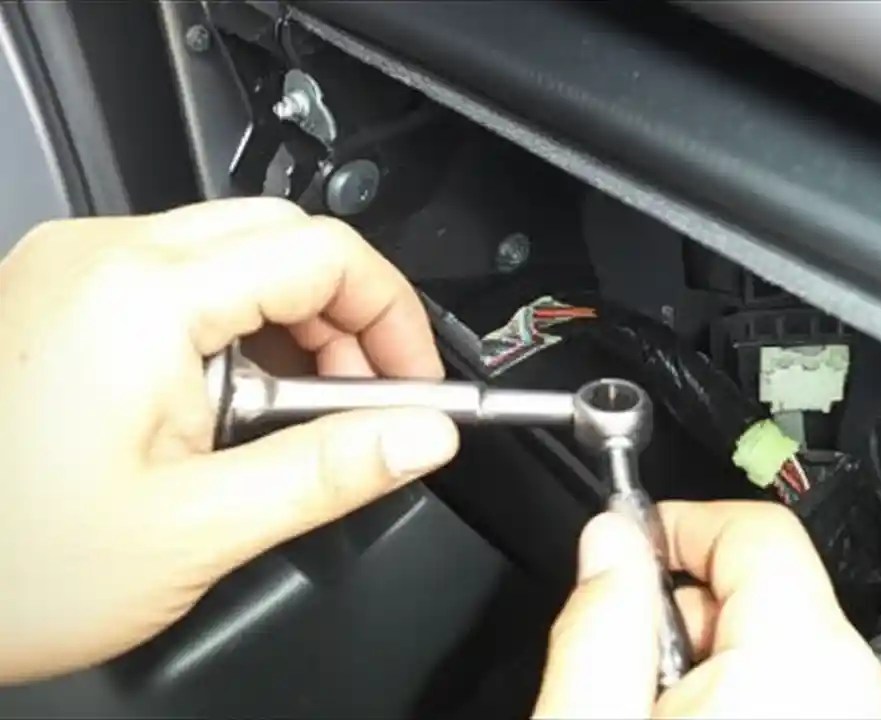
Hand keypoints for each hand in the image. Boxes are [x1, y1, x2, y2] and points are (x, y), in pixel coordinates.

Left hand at [0, 198, 458, 683]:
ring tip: (284, 418)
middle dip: (349, 315)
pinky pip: (175, 277)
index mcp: (141, 295)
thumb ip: (332, 469)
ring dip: (291, 322)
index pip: (325, 254)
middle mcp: (99, 258)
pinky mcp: (54, 296)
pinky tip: (224, 404)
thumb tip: (421, 435)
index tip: (417, 383)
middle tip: (368, 399)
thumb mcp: (199, 528)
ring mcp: (69, 270)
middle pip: (282, 237)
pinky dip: (230, 327)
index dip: (394, 318)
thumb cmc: (10, 564)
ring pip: (233, 252)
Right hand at [533, 501, 880, 718]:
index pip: (755, 529)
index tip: (633, 550)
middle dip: (701, 617)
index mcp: (804, 666)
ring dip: (740, 674)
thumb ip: (600, 624)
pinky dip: (782, 712)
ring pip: (803, 655)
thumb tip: (612, 541)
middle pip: (778, 593)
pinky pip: (836, 704)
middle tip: (643, 683)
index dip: (678, 527)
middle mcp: (879, 696)